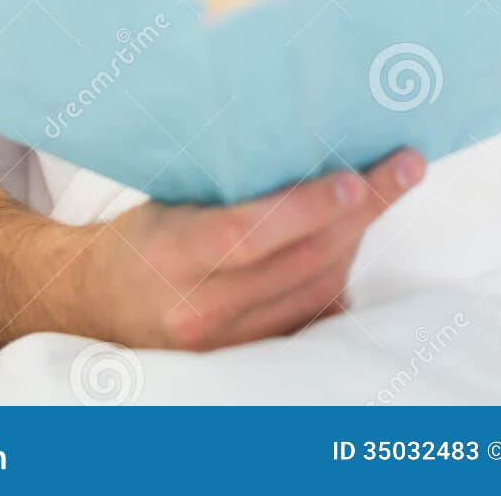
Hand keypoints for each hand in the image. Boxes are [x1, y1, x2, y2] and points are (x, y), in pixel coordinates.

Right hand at [63, 147, 423, 350]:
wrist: (96, 304)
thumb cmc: (141, 233)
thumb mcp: (170, 199)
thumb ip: (230, 185)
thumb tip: (308, 141)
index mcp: (172, 256)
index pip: (250, 232)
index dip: (308, 207)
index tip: (356, 177)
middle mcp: (199, 310)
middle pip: (300, 261)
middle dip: (361, 211)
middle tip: (404, 166)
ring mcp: (226, 344)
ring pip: (317, 288)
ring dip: (358, 238)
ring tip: (386, 189)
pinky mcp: (247, 359)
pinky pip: (312, 315)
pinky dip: (340, 273)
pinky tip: (356, 236)